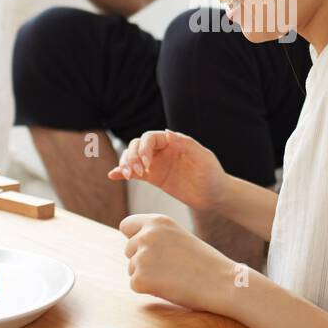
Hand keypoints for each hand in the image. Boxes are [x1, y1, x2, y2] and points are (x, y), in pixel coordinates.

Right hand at [107, 129, 226, 213]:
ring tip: (127, 175)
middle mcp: (162, 150)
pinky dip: (122, 172)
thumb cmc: (212, 174)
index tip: (147, 164)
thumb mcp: (203, 158)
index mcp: (173, 141)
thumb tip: (167, 132)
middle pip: (137, 145)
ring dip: (125, 163)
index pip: (150, 137)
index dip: (144, 148)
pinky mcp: (154, 178)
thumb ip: (186, 144)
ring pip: (133, 157)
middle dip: (132, 156)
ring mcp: (156, 163)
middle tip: (136, 172)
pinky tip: (114, 175)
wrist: (214, 195)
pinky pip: (135, 173)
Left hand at [120, 214, 239, 312]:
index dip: (134, 238)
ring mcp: (142, 257)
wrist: (222, 283)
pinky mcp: (140, 279)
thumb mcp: (178, 237)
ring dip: (148, 275)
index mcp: (157, 221)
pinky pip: (135, 285)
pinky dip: (149, 290)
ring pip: (132, 269)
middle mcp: (146, 235)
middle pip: (128, 250)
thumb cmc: (203, 262)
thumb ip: (156, 236)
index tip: (147, 248)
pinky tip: (170, 286)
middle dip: (143, 260)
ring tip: (174, 276)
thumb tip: (130, 245)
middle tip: (170, 267)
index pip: (126, 226)